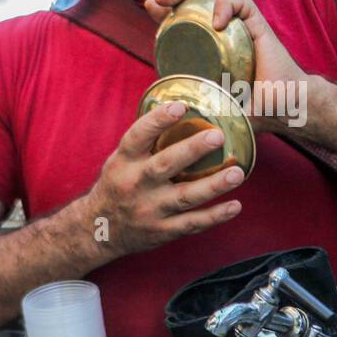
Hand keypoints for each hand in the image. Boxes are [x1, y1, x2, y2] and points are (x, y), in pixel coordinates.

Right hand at [82, 101, 244, 257]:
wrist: (100, 230)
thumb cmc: (118, 186)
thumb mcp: (120, 161)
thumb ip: (145, 142)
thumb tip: (178, 109)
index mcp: (124, 162)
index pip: (138, 136)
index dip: (158, 120)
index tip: (180, 106)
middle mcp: (136, 184)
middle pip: (165, 165)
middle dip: (192, 150)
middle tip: (218, 136)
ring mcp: (150, 209)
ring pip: (185, 197)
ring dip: (213, 185)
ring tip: (237, 173)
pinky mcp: (162, 231)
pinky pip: (192, 224)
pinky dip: (215, 216)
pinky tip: (235, 206)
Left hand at [145, 0, 308, 132]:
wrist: (286, 108)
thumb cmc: (255, 110)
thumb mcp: (215, 107)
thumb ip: (196, 109)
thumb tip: (166, 117)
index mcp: (212, 49)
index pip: (186, 22)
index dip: (167, 11)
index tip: (149, 7)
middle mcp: (225, 34)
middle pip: (197, 4)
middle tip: (157, 0)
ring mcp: (241, 28)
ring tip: (177, 5)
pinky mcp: (258, 25)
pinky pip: (241, 2)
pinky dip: (226, 6)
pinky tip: (217, 21)